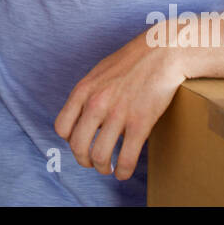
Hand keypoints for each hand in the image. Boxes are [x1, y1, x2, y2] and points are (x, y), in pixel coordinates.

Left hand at [52, 23, 187, 180]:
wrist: (161, 52)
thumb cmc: (131, 61)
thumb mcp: (99, 72)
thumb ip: (88, 93)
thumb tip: (81, 115)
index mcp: (83, 90)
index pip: (62, 128)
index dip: (70, 140)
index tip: (81, 142)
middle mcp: (96, 103)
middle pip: (78, 146)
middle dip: (84, 160)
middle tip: (93, 162)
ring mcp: (118, 114)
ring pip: (100, 156)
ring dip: (103, 168)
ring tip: (109, 168)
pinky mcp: (140, 123)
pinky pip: (127, 158)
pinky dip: (123, 172)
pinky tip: (124, 172)